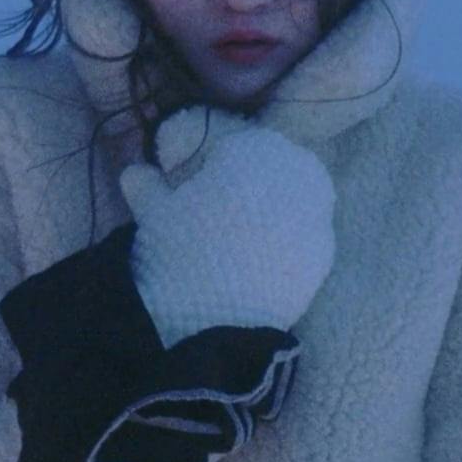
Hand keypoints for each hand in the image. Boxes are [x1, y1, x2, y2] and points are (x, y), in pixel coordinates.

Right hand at [118, 110, 334, 340]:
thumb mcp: (156, 214)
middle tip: (221, 209)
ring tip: (243, 236)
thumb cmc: (184, 251)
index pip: (234, 143)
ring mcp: (318, 212)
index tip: (193, 183)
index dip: (209, 161)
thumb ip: (147, 187)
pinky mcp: (326, 253)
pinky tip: (263, 260)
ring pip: (295, 197)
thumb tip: (135, 173)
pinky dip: (288, 240)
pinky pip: (306, 234)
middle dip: (249, 180)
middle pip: (271, 164)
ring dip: (274, 206)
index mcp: (256, 147)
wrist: (219, 318)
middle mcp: (297, 171)